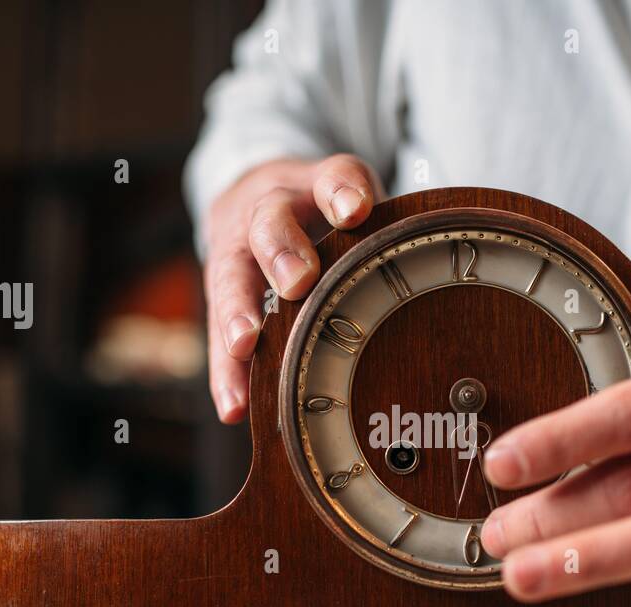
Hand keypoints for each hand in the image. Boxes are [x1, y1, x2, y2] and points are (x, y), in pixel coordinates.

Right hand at [203, 154, 381, 421]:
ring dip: (239, 315)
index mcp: (309, 186)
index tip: (354, 208)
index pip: (331, 177)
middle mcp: (265, 213)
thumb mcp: (349, 194)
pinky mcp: (221, 296)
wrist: (250, 196)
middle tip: (297, 281)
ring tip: (242, 345)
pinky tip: (234, 405)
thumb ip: (373, 215)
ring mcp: (236, 253)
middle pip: (269, 225)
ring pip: (232, 279)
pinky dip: (227, 372)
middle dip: (282, 253)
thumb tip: (411, 249)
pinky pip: (219, 334)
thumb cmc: (316, 207)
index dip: (341, 191)